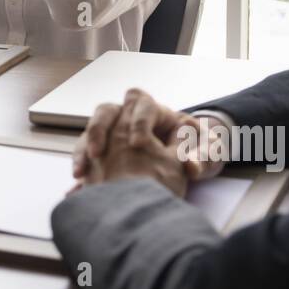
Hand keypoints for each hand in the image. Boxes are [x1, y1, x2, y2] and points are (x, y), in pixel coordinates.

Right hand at [69, 89, 209, 196]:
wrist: (193, 170)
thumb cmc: (201, 153)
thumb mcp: (208, 154)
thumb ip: (203, 157)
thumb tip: (192, 166)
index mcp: (157, 113)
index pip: (141, 102)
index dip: (138, 120)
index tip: (138, 144)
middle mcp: (132, 121)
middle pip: (106, 111)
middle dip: (98, 129)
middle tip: (98, 153)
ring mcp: (116, 137)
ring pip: (90, 133)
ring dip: (83, 151)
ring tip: (81, 174)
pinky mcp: (107, 156)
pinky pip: (86, 157)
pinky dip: (82, 169)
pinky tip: (80, 187)